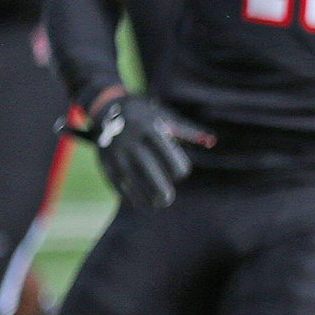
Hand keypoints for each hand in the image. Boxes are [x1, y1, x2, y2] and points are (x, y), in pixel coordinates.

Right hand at [86, 93, 212, 209]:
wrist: (108, 109)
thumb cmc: (147, 117)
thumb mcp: (166, 118)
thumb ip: (188, 131)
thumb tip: (211, 141)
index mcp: (150, 128)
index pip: (168, 154)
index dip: (178, 168)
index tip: (180, 173)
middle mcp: (131, 139)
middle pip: (148, 169)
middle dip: (159, 187)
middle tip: (167, 199)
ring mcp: (115, 150)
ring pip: (130, 178)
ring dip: (143, 195)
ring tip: (155, 205)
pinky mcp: (103, 160)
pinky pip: (115, 181)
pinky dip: (126, 194)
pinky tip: (136, 203)